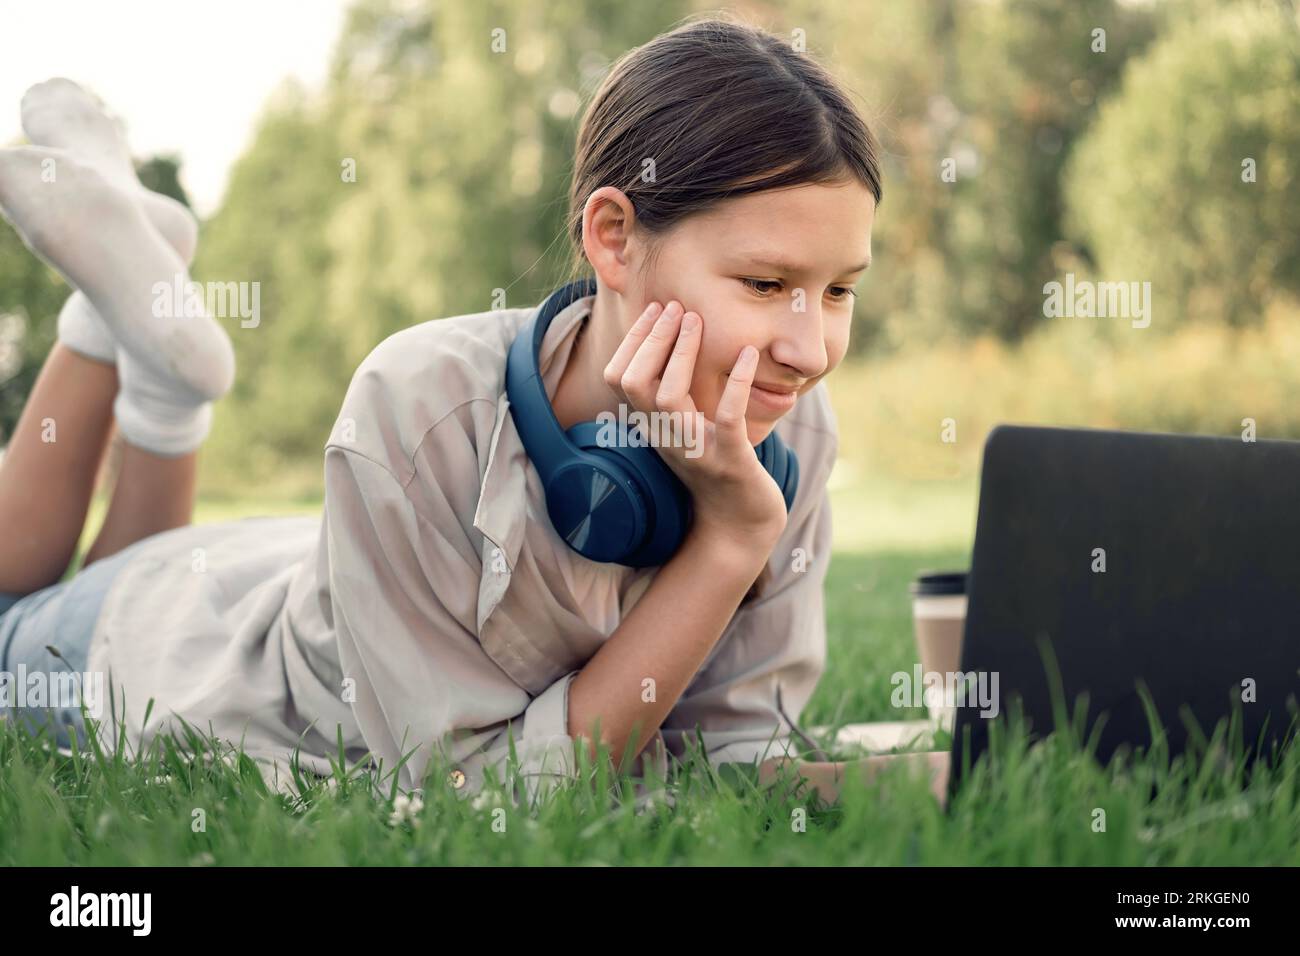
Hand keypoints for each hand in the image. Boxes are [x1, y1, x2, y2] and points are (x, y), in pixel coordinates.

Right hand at [602, 299, 788, 550]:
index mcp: (652, 426)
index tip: (655, 309)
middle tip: (675, 307)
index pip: (619, 378)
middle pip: (636, 383)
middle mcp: (666, 437)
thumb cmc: (715, 470)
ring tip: (697, 321)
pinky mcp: (732, 462)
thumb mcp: (684, 430)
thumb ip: (671, 395)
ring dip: (681, 354)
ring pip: (669, 398)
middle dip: (652, 339)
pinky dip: (737, 384)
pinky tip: (749, 355)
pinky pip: (729, 420)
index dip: (632, 341)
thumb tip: (668, 343)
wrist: (738, 526)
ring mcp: (696, 450)